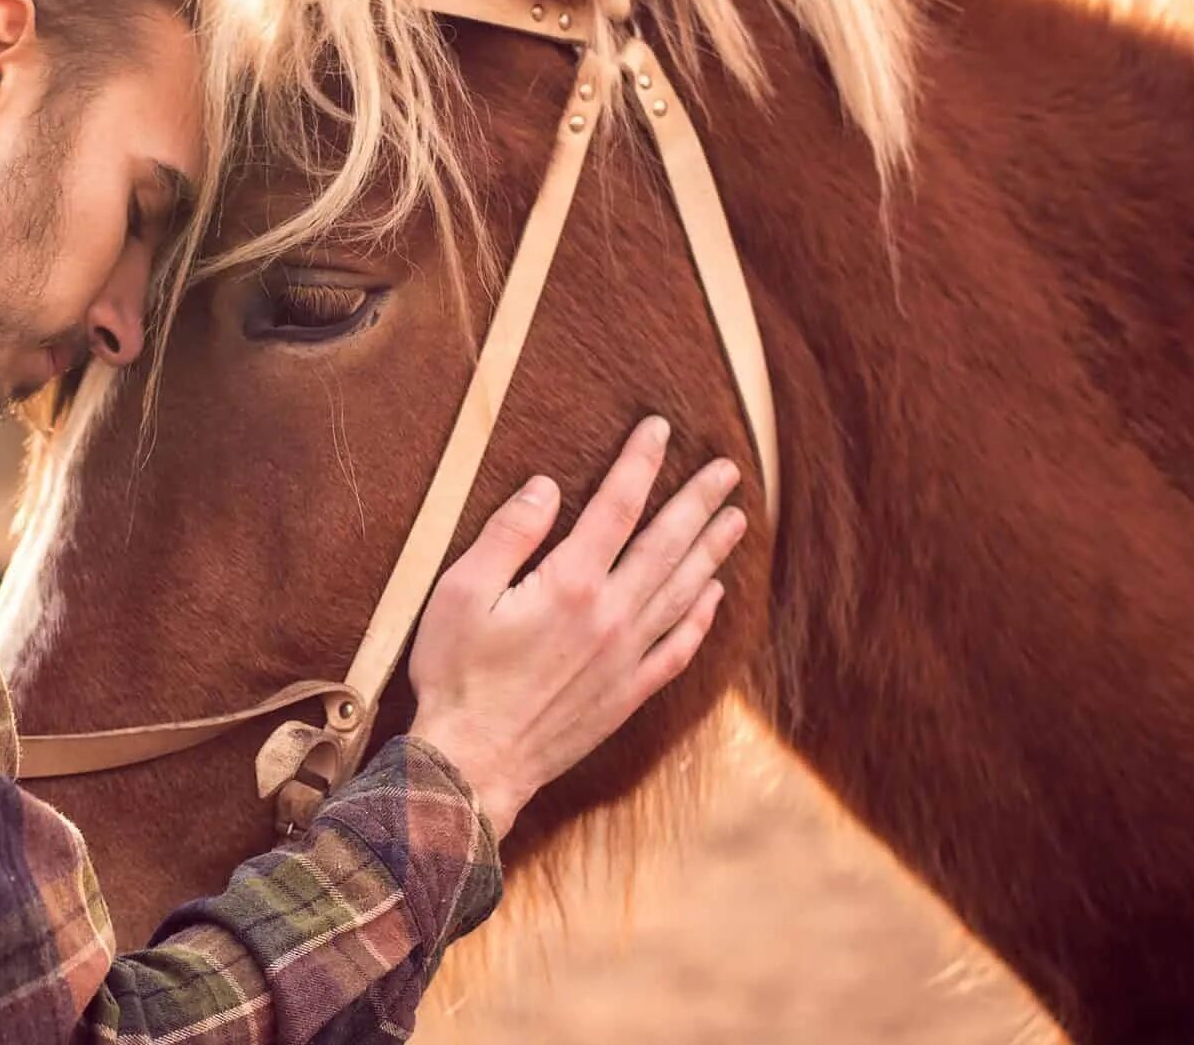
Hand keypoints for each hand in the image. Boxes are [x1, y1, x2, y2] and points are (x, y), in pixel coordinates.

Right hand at [405, 416, 742, 840]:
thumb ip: (509, 535)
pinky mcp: (626, 694)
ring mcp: (624, 658)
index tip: (659, 428)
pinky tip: (713, 596)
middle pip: (666, 545)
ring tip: (737, 519)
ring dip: (712, 551)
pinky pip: (677, 649)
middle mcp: (610, 616)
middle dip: (698, 501)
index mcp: (569, 584)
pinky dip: (700, 619)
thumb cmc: (456, 676)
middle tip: (727, 469)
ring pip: (682, 592)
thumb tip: (548, 486)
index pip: (615, 507)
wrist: (474, 763)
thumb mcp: (459, 592)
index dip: (639, 463)